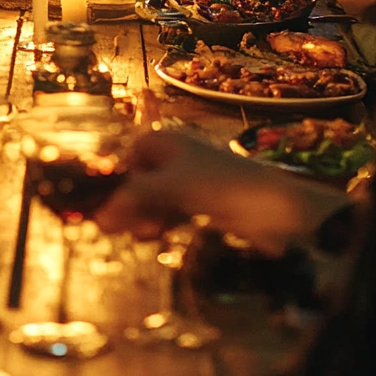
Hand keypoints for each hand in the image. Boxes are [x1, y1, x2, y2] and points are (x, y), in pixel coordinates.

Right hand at [96, 129, 313, 256]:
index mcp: (164, 141)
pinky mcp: (199, 204)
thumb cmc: (222, 185)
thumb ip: (131, 199)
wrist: (278, 210)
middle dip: (125, 205)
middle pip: (133, 181)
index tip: (97, 211)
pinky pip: (166, 212)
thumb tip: (97, 217)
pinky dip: (158, 222)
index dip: (109, 184)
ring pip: (149, 199)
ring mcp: (186, 181)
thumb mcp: (171, 187)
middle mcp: (172, 157)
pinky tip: (156, 235)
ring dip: (141, 217)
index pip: (122, 159)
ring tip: (145, 233)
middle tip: (118, 228)